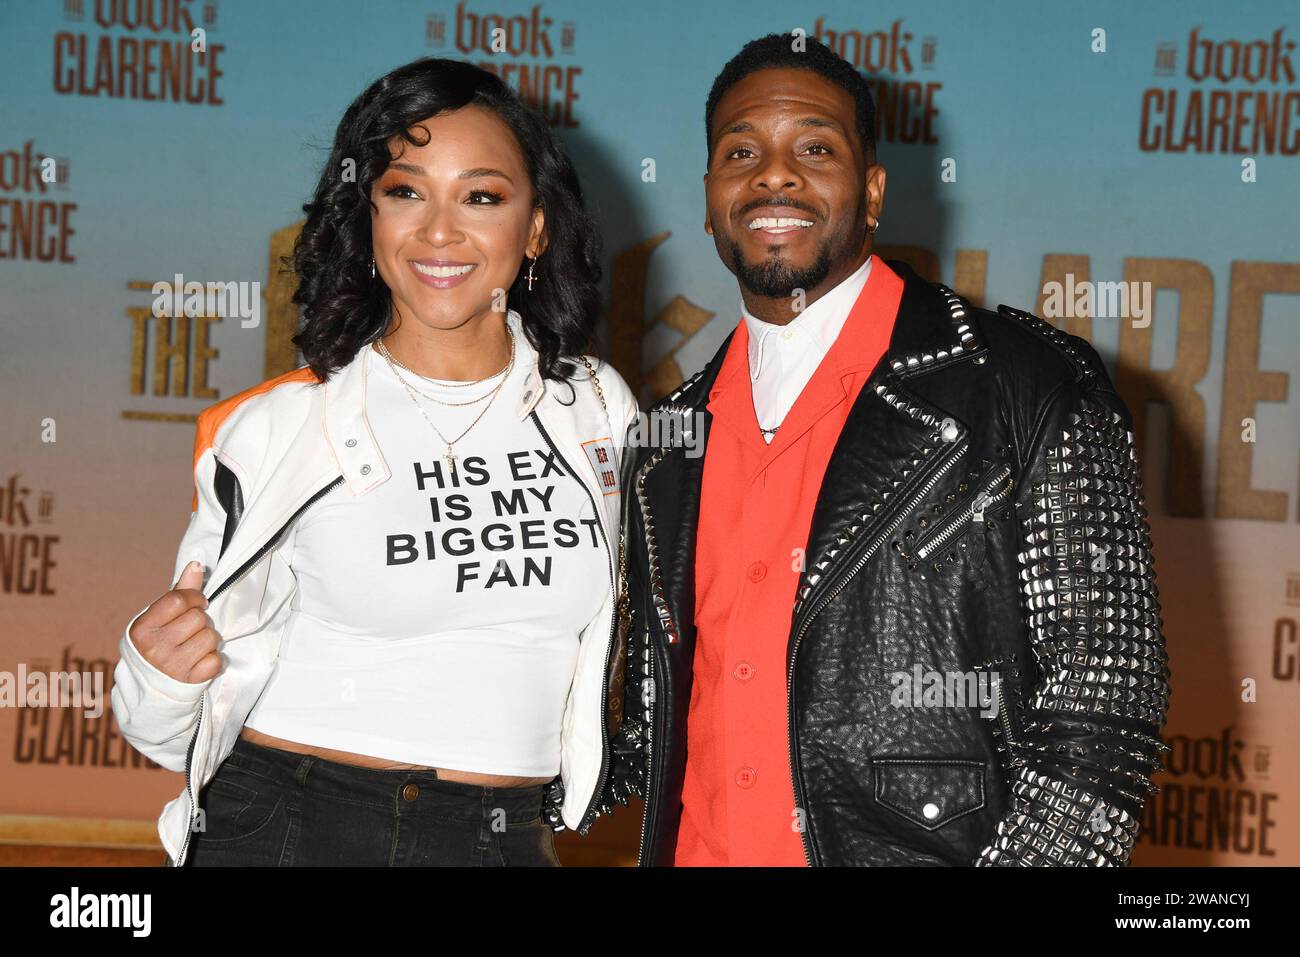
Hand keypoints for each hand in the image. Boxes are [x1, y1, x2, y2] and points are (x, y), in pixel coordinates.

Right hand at [127, 560, 223, 683]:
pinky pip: (216, 661)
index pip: (178, 600)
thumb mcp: (160, 618)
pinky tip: (199, 662)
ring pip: (211, 637)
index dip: (194, 597)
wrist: (151, 687)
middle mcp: (154, 648)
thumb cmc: (159, 644)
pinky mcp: (189, 682)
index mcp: (142, 629)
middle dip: (201, 621)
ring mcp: (171, 667)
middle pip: (198, 618)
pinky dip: (213, 660)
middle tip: (192, 630)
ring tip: (195, 646)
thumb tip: (196, 564)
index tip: (198, 603)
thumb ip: (180, 591)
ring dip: (209, 640)